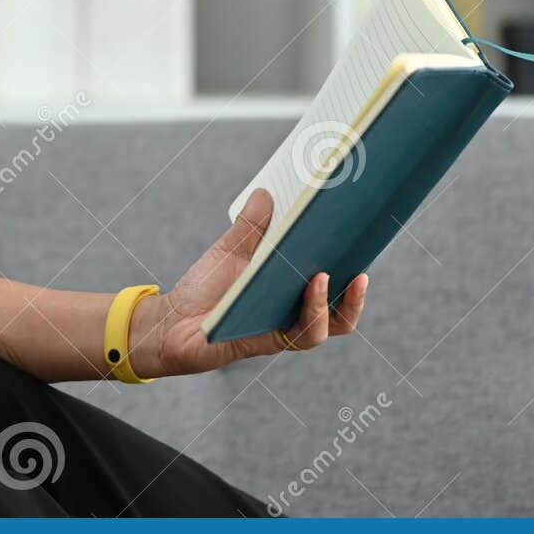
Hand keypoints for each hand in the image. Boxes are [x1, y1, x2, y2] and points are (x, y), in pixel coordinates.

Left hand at [130, 189, 369, 376]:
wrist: (170, 322)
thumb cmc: (203, 288)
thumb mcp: (229, 251)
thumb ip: (250, 227)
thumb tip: (266, 192)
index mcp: (291, 286)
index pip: (333, 275)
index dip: (354, 257)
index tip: (364, 227)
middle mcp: (296, 310)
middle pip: (344, 302)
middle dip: (358, 281)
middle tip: (362, 247)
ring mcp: (286, 327)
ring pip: (332, 324)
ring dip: (336, 300)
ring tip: (327, 272)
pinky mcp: (271, 341)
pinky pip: (303, 335)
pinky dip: (312, 312)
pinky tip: (310, 286)